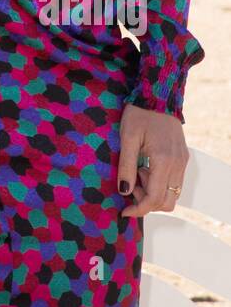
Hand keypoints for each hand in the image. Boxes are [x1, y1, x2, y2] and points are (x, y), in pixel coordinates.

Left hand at [118, 103, 188, 218]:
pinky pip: (174, 182)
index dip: (138, 209)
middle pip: (167, 202)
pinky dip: (160, 183)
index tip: (124, 211)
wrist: (158, 95)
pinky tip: (146, 167)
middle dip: (146, 201)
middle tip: (130, 184)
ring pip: (172, 194)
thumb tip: (124, 191)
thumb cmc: (139, 114)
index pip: (155, 198)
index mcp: (164, 160)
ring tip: (138, 172)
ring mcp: (183, 162)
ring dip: (153, 192)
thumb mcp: (127, 138)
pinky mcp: (183, 158)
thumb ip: (126, 166)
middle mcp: (178, 164)